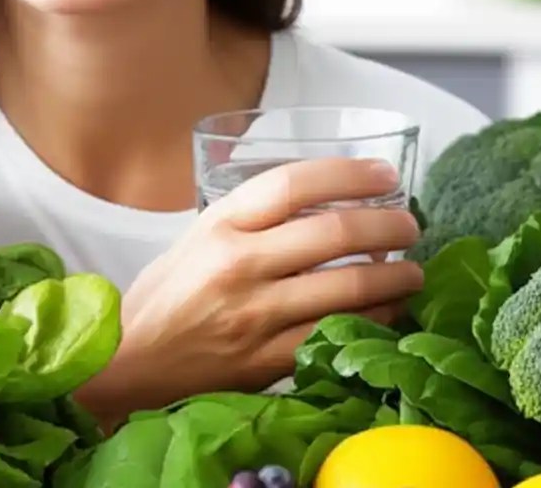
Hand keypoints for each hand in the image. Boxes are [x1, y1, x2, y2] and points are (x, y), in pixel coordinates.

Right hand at [75, 157, 423, 429]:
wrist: (128, 365)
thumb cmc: (162, 299)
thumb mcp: (194, 239)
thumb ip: (249, 219)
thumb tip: (321, 201)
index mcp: (218, 226)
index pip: (294, 184)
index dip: (350, 174)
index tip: (385, 176)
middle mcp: (238, 266)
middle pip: (334, 233)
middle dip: (389, 226)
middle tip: (409, 225)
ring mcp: (255, 317)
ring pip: (349, 288)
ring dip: (395, 276)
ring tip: (412, 269)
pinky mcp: (268, 361)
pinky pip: (338, 334)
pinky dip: (374, 320)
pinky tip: (387, 310)